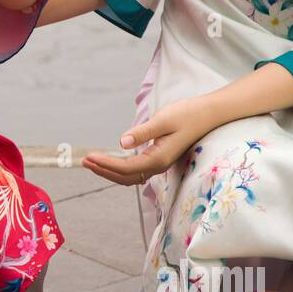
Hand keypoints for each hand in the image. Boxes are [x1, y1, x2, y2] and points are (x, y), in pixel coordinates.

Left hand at [81, 97, 216, 185]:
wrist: (208, 114)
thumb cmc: (187, 114)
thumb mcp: (163, 120)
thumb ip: (142, 133)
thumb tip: (121, 143)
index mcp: (158, 159)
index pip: (126, 168)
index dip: (106, 164)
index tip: (90, 157)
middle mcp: (158, 166)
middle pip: (125, 177)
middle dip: (103, 170)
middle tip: (84, 161)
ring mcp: (159, 164)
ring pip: (130, 176)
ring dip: (110, 171)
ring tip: (92, 162)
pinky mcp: (160, 158)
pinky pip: (136, 170)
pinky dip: (120, 169)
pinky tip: (111, 163)